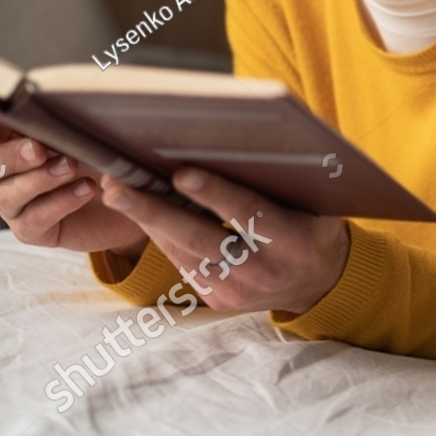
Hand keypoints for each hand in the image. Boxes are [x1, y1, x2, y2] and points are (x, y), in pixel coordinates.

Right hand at [0, 99, 148, 258]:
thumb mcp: (92, 133)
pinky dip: (60, 202)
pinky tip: (84, 189)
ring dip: (38, 179)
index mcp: (15, 142)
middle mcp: (7, 175)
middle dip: (9, 155)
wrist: (131, 202)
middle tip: (39, 149)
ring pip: (8, 194)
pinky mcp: (33, 230)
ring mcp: (17, 205)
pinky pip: (35, 218)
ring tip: (71, 167)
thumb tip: (67, 88)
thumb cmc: (106, 160)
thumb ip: (72, 116)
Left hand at [98, 166, 349, 315]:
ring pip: (184, 253)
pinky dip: (161, 236)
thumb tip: (247, 136)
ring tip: (116, 192)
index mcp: (293, 242)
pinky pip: (183, 264)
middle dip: (156, 211)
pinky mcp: (219, 300)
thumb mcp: (316, 201)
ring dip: (147, 221)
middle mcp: (265, 270)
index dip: (215, 193)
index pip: (249, 213)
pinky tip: (140, 211)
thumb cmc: (312, 223)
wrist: (318, 283)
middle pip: (201, 239)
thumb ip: (288, 177)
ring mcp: (239, 291)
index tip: (181, 174)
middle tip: (118, 188)